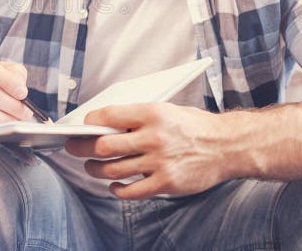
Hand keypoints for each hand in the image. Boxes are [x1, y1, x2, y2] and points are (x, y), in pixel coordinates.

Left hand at [64, 102, 226, 198]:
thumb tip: (104, 124)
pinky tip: (113, 186)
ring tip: (91, 167)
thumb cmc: (194, 126)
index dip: (89, 122)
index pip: (109, 116)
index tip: (83, 126)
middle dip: (81, 148)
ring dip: (95, 170)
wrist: (228, 146)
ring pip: (112, 170)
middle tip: (73, 147)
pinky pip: (131, 191)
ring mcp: (159, 162)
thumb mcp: (166, 109)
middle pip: (104, 146)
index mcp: (153, 113)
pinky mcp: (166, 183)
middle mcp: (154, 137)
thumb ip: (137, 117)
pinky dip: (116, 190)